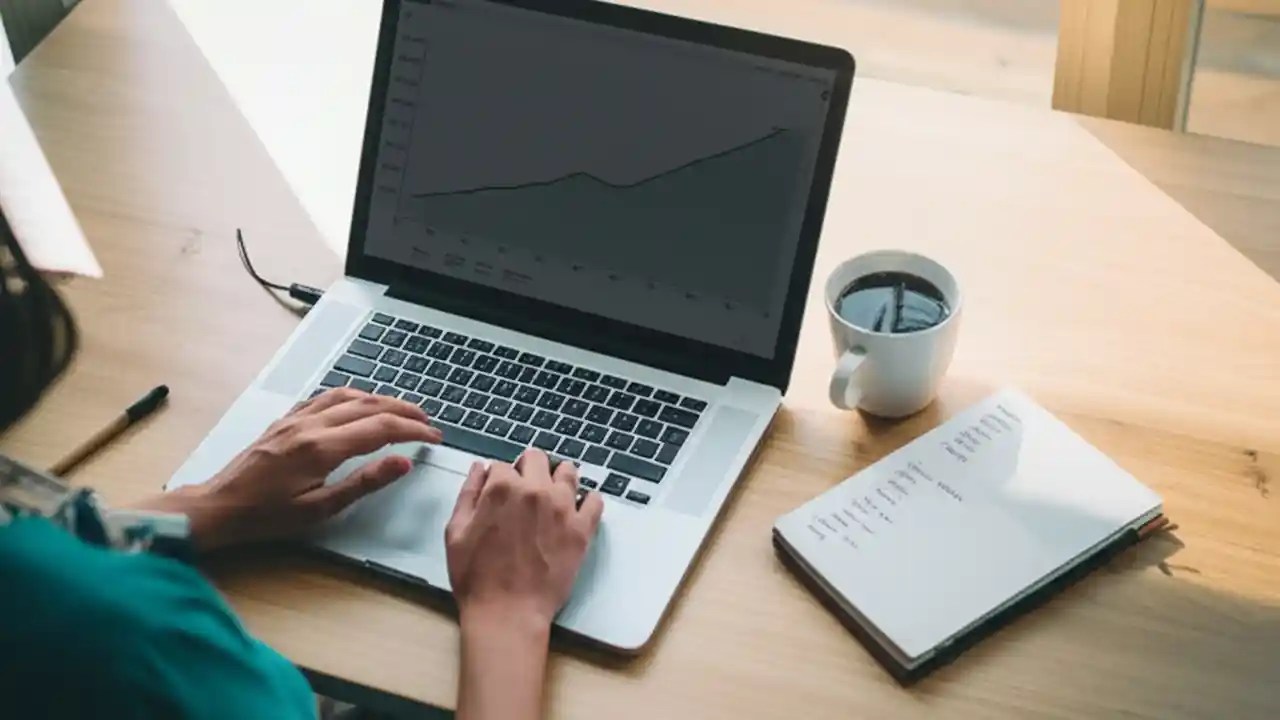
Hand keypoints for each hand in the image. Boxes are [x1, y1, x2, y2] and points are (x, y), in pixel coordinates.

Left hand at [139, 388, 440, 549]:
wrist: (218, 507)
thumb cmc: (266, 516)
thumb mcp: (320, 509)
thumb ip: (364, 483)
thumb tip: (402, 463)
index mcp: (322, 448)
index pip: (381, 429)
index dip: (413, 429)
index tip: (434, 436)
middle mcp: (310, 425)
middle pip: (369, 405)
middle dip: (404, 410)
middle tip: (427, 420)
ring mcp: (296, 418)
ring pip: (348, 395)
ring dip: (380, 399)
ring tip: (401, 410)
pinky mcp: (285, 420)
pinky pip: (325, 397)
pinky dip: (351, 396)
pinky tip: (359, 403)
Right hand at [447, 450, 602, 719]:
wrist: (507, 613)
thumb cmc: (475, 576)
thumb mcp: (456, 531)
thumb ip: (468, 493)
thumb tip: (481, 467)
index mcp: (502, 487)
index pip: (502, 466)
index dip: (498, 479)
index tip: (499, 494)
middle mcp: (536, 490)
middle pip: (536, 459)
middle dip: (527, 468)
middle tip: (524, 490)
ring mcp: (563, 508)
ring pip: (568, 471)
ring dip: (558, 477)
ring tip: (551, 495)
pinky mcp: (582, 529)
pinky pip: (595, 501)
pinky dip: (586, 501)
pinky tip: (576, 511)